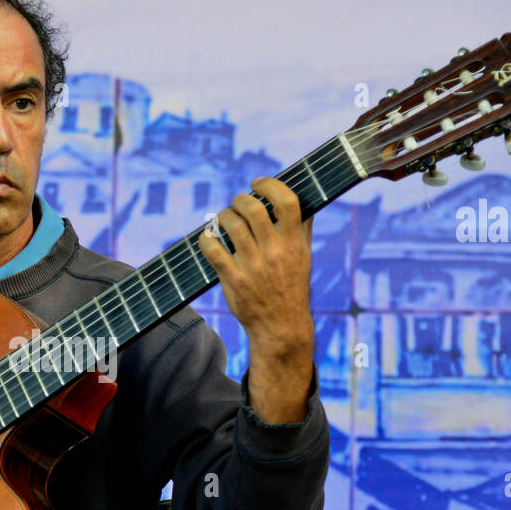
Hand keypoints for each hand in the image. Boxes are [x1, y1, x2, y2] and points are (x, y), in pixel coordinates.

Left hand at [197, 176, 313, 364]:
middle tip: (236, 206)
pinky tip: (209, 239)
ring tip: (223, 222)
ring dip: (222, 217)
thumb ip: (303, 228)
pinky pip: (212, 248)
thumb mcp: (304, 257)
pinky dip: (206, 238)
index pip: (287, 201)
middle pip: (252, 208)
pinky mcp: (234, 279)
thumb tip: (305, 200)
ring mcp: (254, 266)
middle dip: (238, 200)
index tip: (257, 183)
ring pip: (230, 224)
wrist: (280, 326)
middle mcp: (275, 252)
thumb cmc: (291, 286)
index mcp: (294, 242)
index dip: (269, 184)